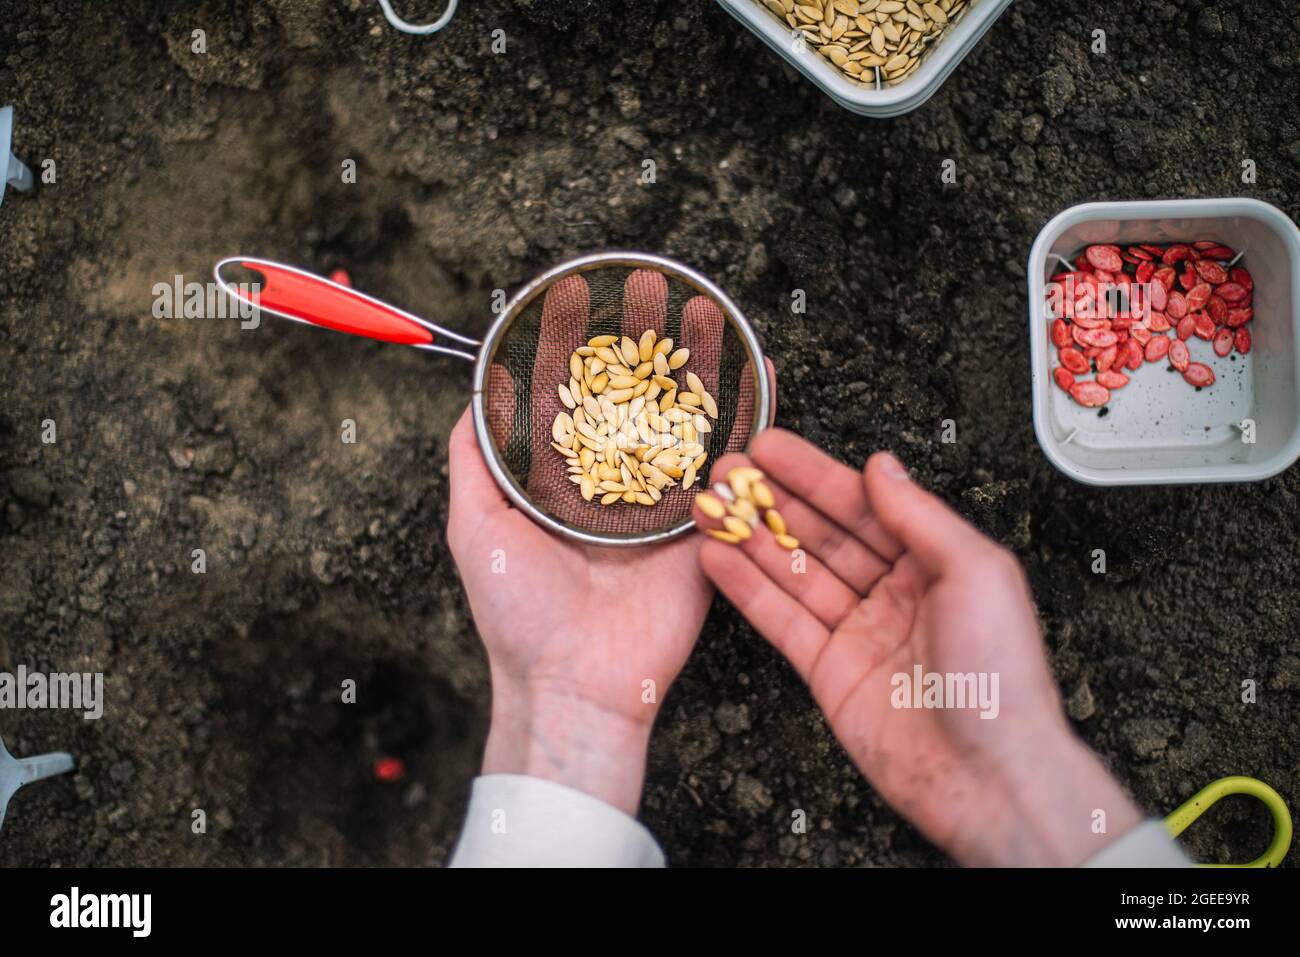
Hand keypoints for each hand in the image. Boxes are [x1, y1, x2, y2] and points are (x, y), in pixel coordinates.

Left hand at [448, 265, 774, 816]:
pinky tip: (762, 380)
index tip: (595, 302)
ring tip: (715, 321)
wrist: (576, 683)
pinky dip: (752, 430)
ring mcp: (667, 509)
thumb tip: (475, 392)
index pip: (584, 404)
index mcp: (569, 485)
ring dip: (705, 377)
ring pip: (690, 431)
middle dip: (653, 352)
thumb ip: (473, 460)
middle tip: (663, 293)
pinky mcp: (708, 534)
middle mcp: (620, 489)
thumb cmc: (517, 611)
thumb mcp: (475, 526)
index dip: (589, 354)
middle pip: (642, 407)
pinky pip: (734, 477)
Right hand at [694, 429, 1143, 865]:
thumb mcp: (974, 572)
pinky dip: (748, 591)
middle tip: (726, 472)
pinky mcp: (829, 671)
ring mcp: (859, 631)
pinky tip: (718, 561)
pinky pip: (782, 621)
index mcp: (934, 563)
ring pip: (795, 573)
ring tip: (708, 509)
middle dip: (772, 501)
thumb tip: (881, 466)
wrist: (987, 775)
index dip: (813, 475)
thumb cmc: (1001, 677)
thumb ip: (919, 515)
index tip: (771, 449)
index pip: (862, 505)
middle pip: (821, 534)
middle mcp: (894, 592)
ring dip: (750, 539)